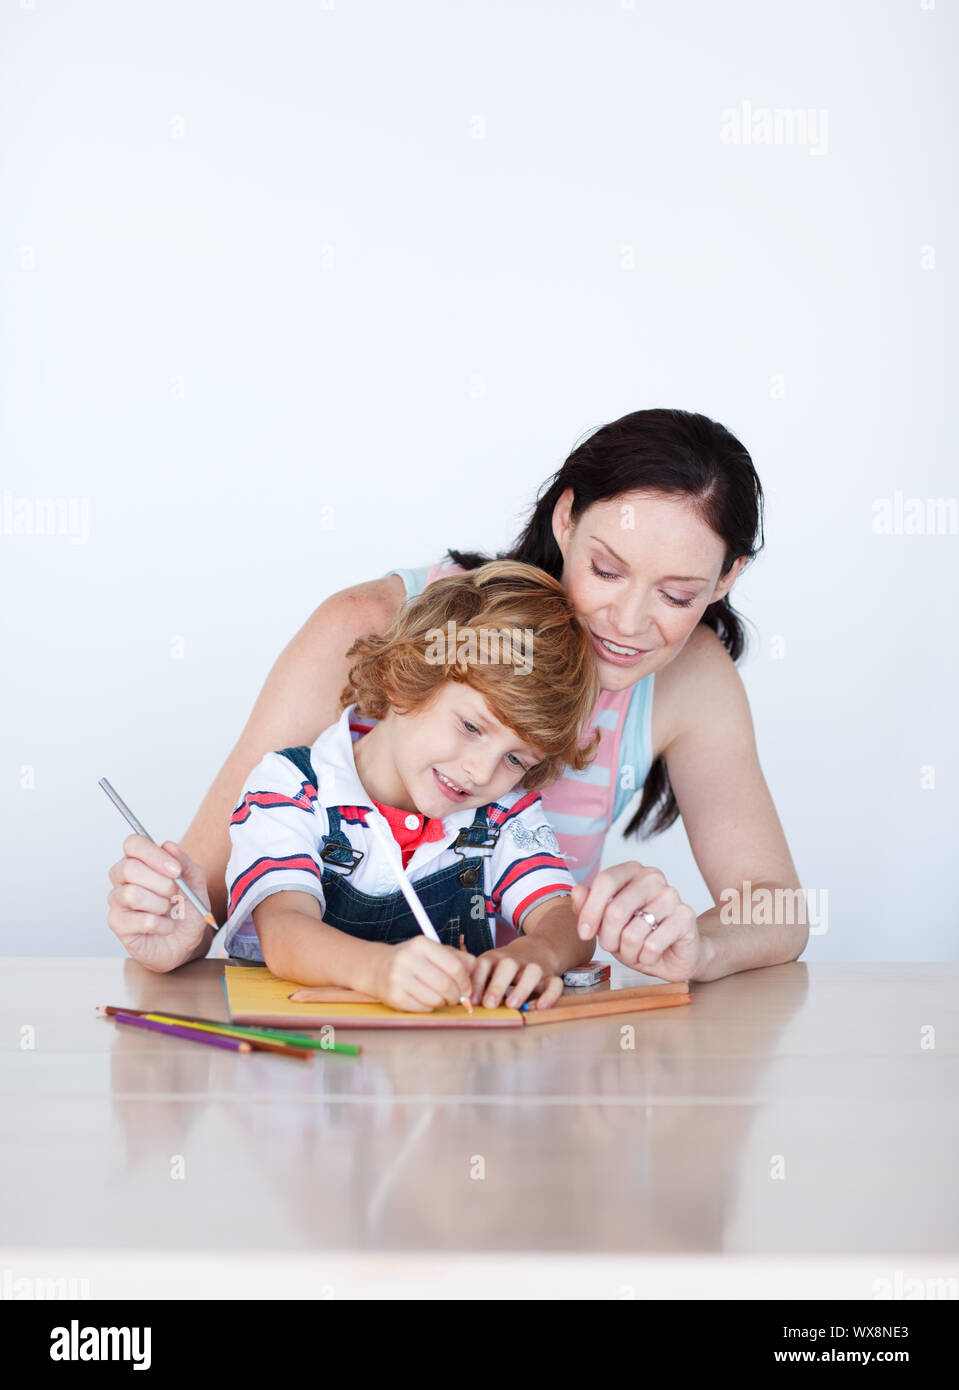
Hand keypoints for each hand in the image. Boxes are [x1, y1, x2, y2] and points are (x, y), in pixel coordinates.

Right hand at [107, 835, 211, 972]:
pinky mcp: (117, 924)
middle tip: (176, 894)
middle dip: (161, 883)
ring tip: (170, 911)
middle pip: (129, 868)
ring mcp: (117, 901)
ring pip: (132, 894)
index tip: (175, 870)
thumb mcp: (196, 883)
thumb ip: (185, 863)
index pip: (133, 843)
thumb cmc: (187, 909)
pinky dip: (162, 925)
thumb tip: (169, 846)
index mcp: (140, 860)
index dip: (153, 854)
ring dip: (161, 905)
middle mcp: (122, 878)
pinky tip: (166, 927)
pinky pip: (140, 920)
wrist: (188, 941)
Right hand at [370, 936, 475, 1012]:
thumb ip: (457, 957)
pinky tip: (426, 999)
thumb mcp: (433, 951)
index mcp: (421, 944)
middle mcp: (408, 959)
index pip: (454, 966)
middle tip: (457, 997)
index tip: (468, 988)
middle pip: (445, 985)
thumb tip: (476, 968)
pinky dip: (430, 1007)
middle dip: (456, 995)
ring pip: (435, 999)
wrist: (378, 968)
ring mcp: (398, 979)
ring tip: (441, 997)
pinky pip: (423, 1008)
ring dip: (443, 1002)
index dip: (465, 981)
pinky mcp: (394, 997)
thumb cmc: (413, 959)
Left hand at [468, 940, 565, 1010]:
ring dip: (522, 988)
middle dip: (497, 985)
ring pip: (532, 972)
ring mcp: (534, 967)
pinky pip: (555, 984)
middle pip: (507, 965)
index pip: (484, 964)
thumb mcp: (490, 966)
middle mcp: (515, 960)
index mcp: (496, 958)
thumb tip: (462, 1003)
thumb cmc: (506, 966)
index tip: (471, 999)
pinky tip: (541, 1007)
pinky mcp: (551, 977)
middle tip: (489, 1004)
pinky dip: (550, 995)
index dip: (477, 981)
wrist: (538, 949)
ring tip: (512, 1005)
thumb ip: (478, 982)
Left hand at [570, 861, 703, 981]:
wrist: (675, 955)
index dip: (590, 910)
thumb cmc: (640, 936)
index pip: (605, 881)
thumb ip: (589, 906)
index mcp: (632, 871)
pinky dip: (646, 957)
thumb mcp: (607, 923)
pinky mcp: (685, 916)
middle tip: (613, 947)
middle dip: (608, 938)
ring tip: (635, 951)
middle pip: (616, 909)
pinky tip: (652, 954)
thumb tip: (577, 891)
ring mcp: (671, 895)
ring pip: (632, 932)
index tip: (584, 933)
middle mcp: (653, 878)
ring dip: (628, 951)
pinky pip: (652, 944)